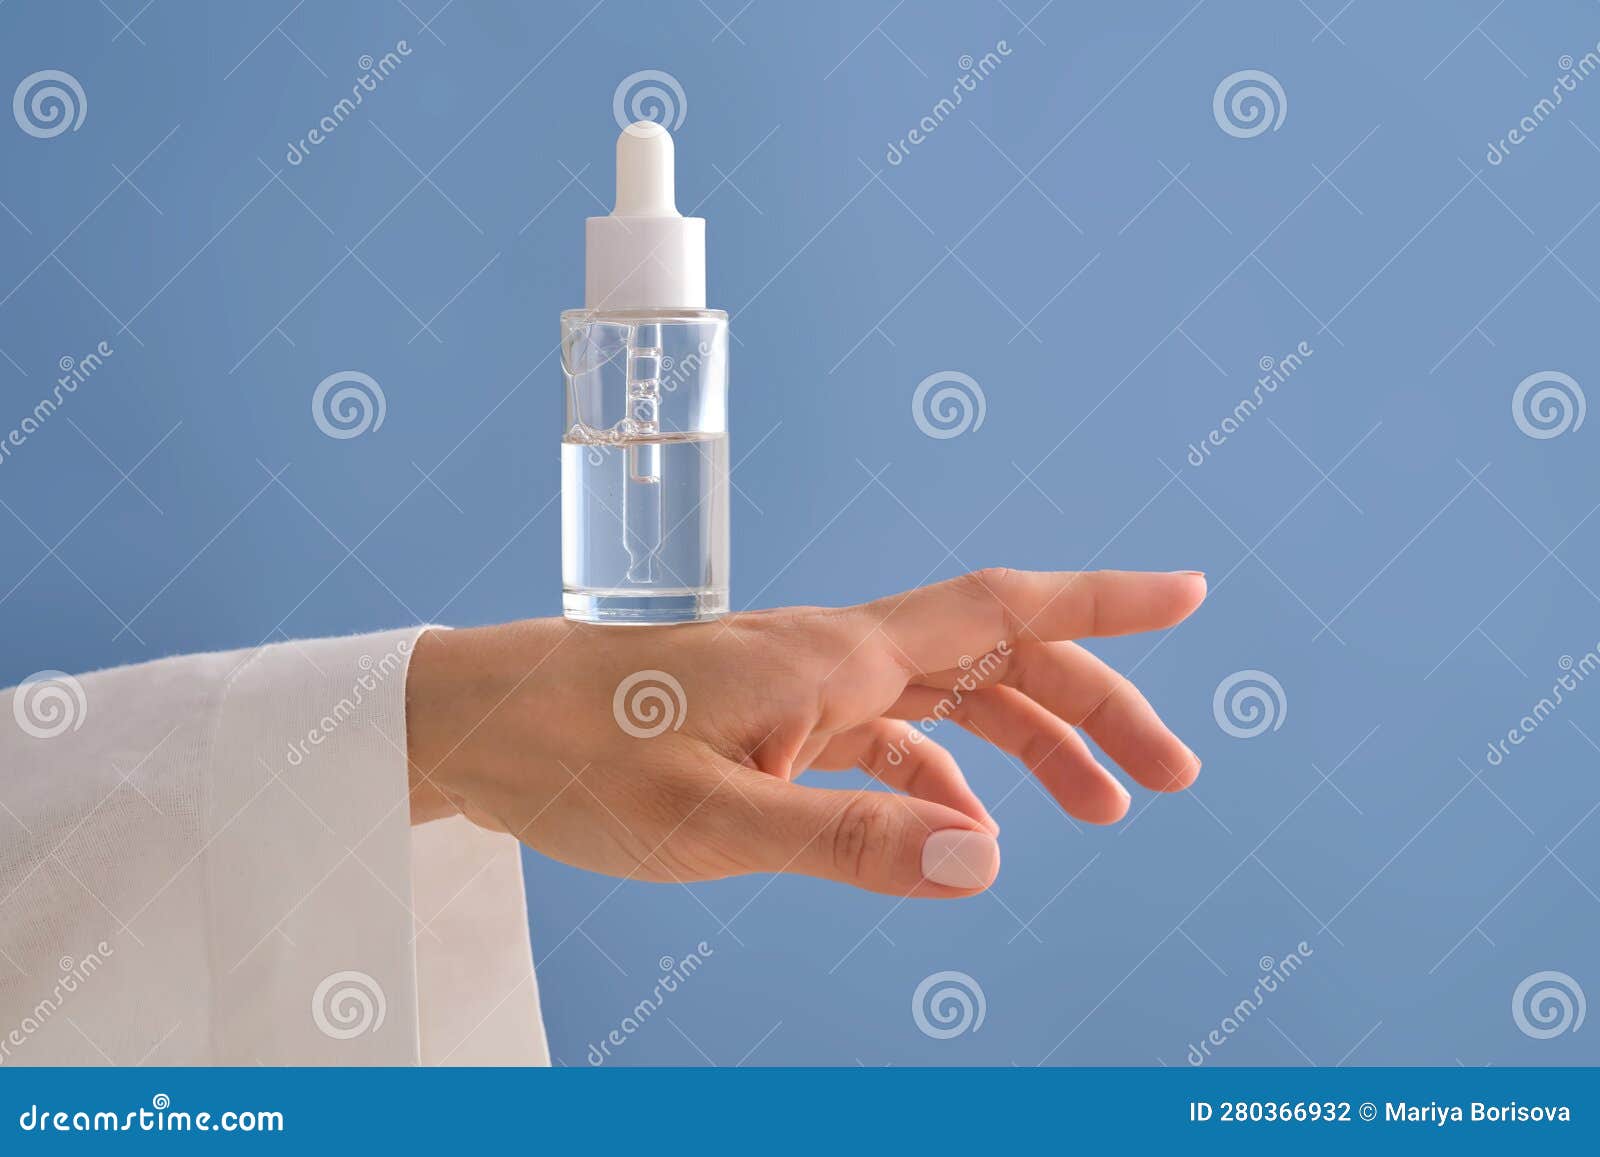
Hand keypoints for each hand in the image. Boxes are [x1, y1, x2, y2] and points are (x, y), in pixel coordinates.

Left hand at [405, 568, 1205, 897]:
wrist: (480, 726)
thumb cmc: (577, 761)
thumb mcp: (712, 822)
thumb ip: (850, 841)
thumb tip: (985, 861)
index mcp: (833, 658)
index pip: (997, 609)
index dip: (1101, 603)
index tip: (1189, 592)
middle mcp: (834, 655)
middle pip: (998, 656)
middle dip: (1093, 706)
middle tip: (1170, 778)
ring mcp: (807, 685)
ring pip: (953, 695)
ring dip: (1033, 743)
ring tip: (1102, 808)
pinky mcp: (776, 719)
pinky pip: (892, 736)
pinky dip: (948, 774)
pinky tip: (965, 827)